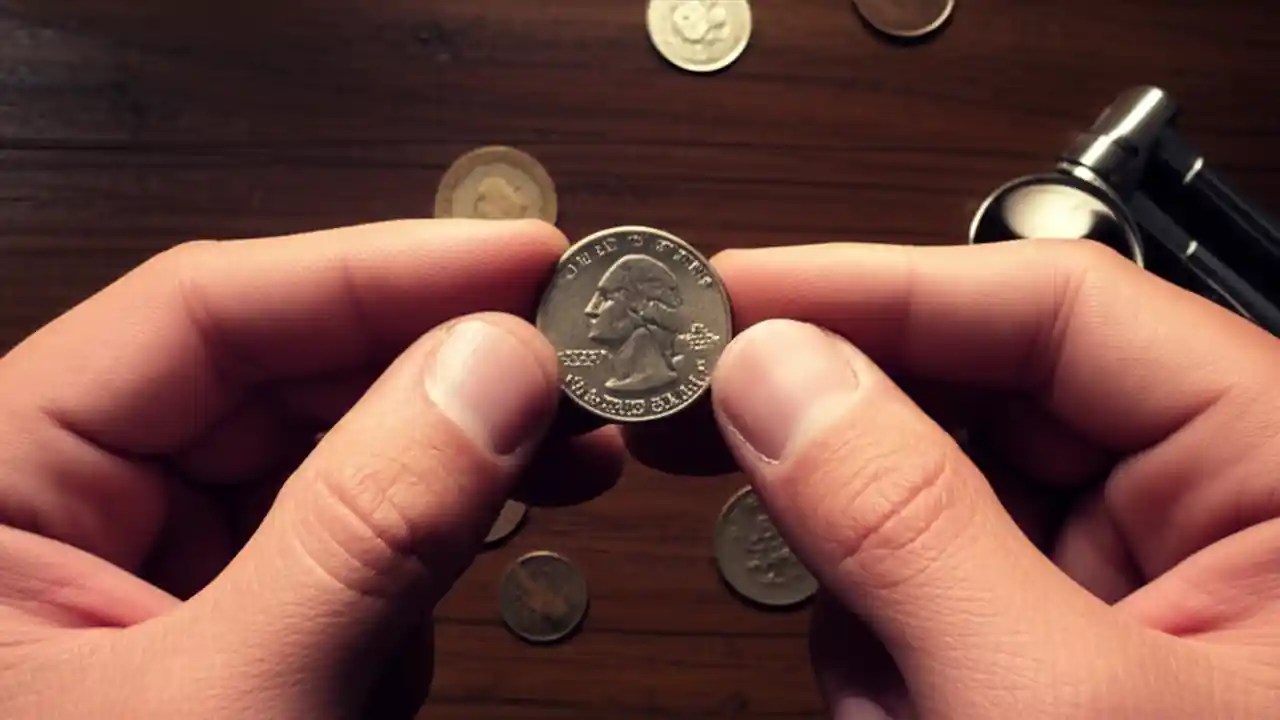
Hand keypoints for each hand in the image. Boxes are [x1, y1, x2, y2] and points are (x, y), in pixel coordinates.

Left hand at [0, 220, 619, 718]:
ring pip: (326, 452)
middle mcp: (67, 510)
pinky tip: (489, 533)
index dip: (377, 270)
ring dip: (453, 445)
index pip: (203, 314)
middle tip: (571, 350)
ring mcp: (155, 570)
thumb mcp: (231, 714)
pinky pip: (343, 540)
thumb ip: (360, 531)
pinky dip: (428, 540)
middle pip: (281, 371)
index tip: (519, 262)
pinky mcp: (229, 626)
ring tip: (569, 436)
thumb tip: (488, 370)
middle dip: (437, 361)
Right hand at [709, 240, 1279, 717]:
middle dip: (854, 459)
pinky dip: (888, 655)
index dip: (881, 288)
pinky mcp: (1070, 659)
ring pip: (938, 509)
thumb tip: (778, 373)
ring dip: (870, 592)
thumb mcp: (1046, 700)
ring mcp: (1136, 593)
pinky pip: (938, 597)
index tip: (739, 294)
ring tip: (889, 695)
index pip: (1062, 309)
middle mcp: (1212, 516)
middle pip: (983, 402)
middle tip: (709, 424)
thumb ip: (909, 528)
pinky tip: (901, 717)